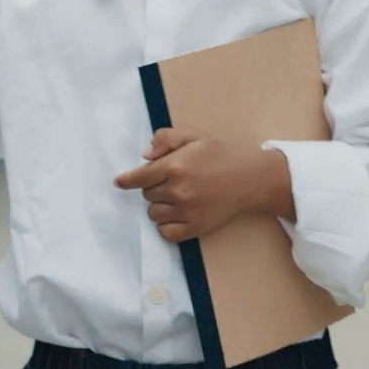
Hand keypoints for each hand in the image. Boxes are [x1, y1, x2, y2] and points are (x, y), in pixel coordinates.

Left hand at [113, 128, 290, 242]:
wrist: (249, 178)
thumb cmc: (219, 155)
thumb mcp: (193, 136)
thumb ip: (166, 138)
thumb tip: (145, 156)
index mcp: (174, 166)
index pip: (139, 177)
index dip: (126, 180)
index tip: (119, 182)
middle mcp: (178, 190)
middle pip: (147, 195)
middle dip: (154, 188)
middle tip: (171, 182)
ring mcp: (187, 211)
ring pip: (154, 214)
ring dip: (160, 206)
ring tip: (176, 198)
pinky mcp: (196, 228)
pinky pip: (166, 233)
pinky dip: (167, 226)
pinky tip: (176, 215)